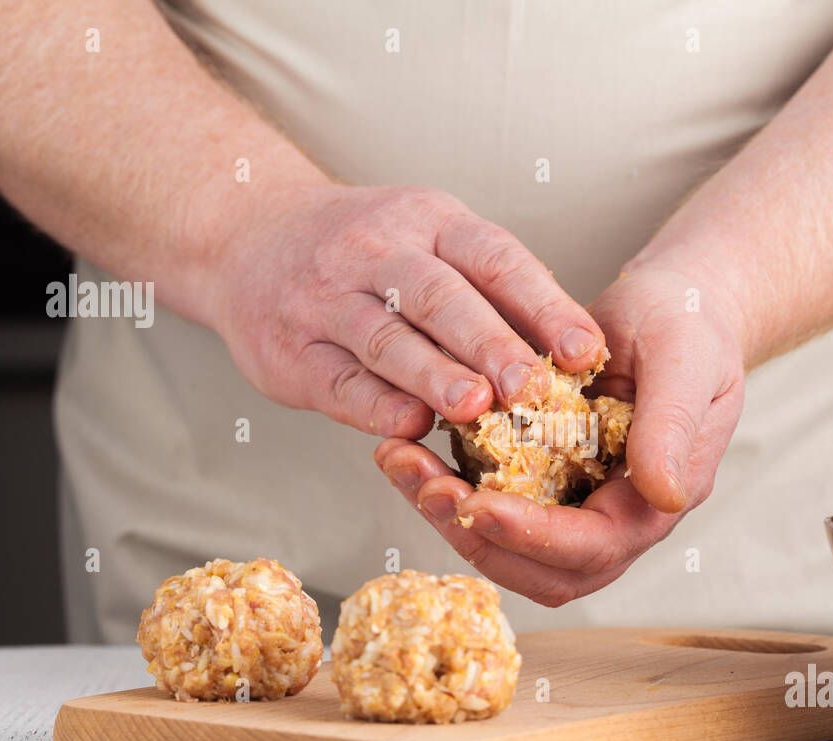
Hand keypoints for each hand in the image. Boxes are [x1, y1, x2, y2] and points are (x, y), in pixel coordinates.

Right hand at [211, 183, 606, 437]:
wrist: (248, 236)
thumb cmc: (368, 254)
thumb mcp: (431, 240)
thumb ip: (489, 292)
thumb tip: (572, 359)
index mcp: (430, 221)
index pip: (495, 258)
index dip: (543, 305)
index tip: (583, 351)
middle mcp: (376, 251)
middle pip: (441, 297)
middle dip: (490, 344)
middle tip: (531, 388)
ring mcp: (327, 299)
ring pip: (387, 338)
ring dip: (434, 376)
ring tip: (475, 409)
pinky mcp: (291, 350)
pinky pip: (338, 379)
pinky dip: (374, 405)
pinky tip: (408, 427)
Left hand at [374, 265, 745, 605]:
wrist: (669, 304)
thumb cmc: (688, 324)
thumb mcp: (686, 360)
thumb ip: (675, 425)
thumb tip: (664, 496)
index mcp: (654, 500)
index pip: (593, 547)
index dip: (534, 535)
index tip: (478, 504)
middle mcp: (613, 515)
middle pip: (541, 568)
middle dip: (476, 536)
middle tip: (422, 487)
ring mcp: (572, 501)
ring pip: (506, 545)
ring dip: (449, 515)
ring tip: (401, 463)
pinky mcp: (538, 478)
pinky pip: (488, 500)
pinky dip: (446, 484)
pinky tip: (410, 448)